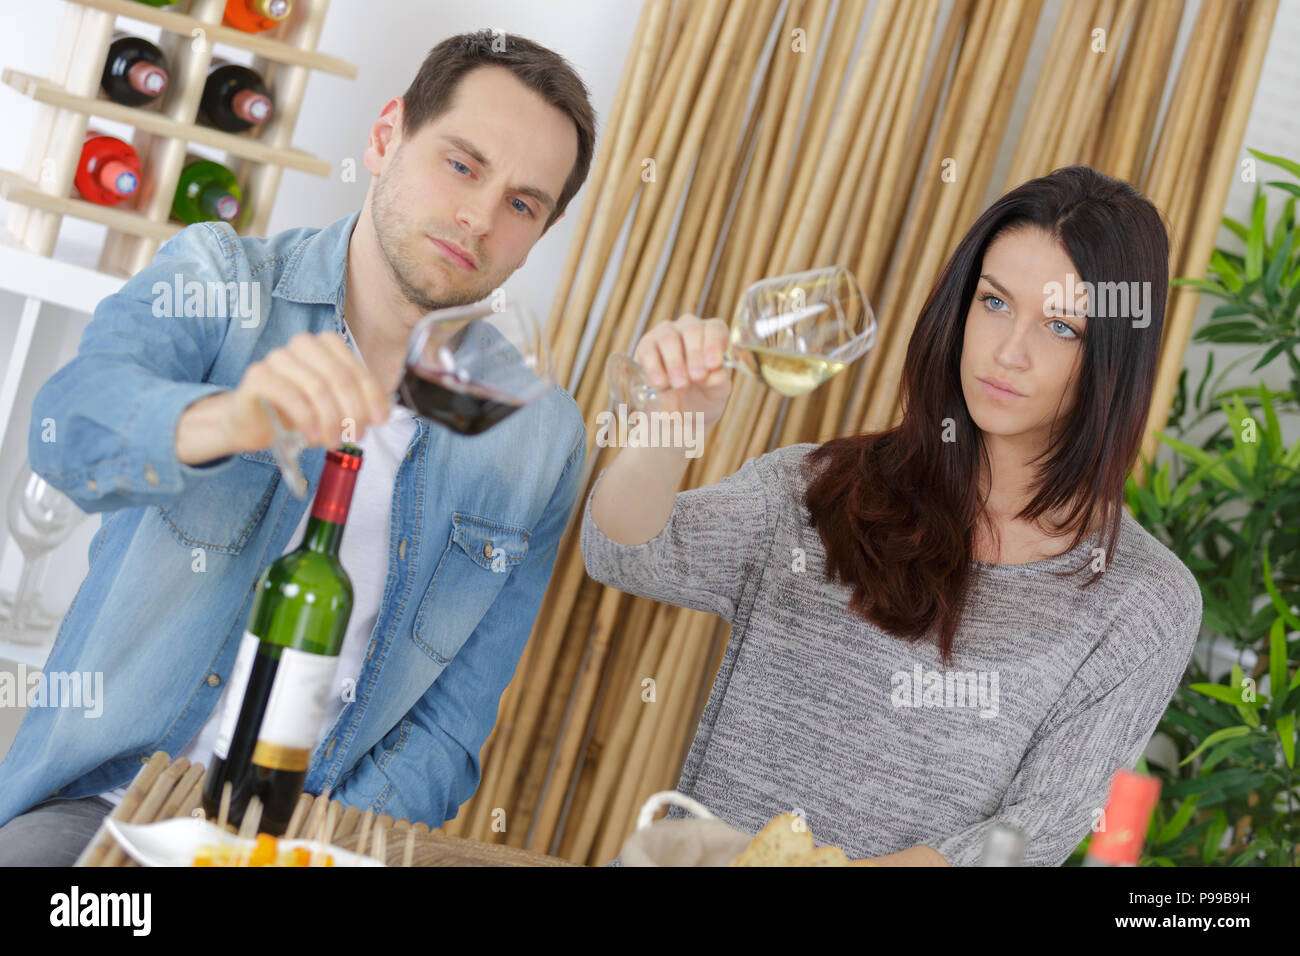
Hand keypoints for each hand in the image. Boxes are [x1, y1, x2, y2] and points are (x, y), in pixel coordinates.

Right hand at [225, 331, 391, 452]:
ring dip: (330, 419)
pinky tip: (312, 435)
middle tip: (356, 436)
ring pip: (316, 386)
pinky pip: (288, 394)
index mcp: (325, 346)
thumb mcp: (335, 409)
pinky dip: (306, 418)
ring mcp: (278, 357)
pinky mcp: (258, 375)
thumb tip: (384, 411)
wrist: (254, 423)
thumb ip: (359, 405)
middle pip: (339, 377)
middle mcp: (302, 345)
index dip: (372, 396)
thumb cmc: (298, 413)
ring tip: (334, 441)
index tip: (379, 421)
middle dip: (353, 410)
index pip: (356, 368)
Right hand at [632, 314, 731, 426]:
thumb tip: (711, 372)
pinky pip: (648, 351)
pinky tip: (661, 384)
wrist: (680, 409)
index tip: (713, 365)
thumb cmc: (703, 392)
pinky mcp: (646, 346)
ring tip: (680, 385)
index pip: (715, 328)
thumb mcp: (717, 391)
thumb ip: (718, 380)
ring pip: (669, 339)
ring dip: (675, 363)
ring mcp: (665, 334)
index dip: (714, 344)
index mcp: (712, 334)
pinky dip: (655, 368)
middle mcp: (689, 328)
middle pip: (691, 330)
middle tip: (697, 377)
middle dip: (695, 354)